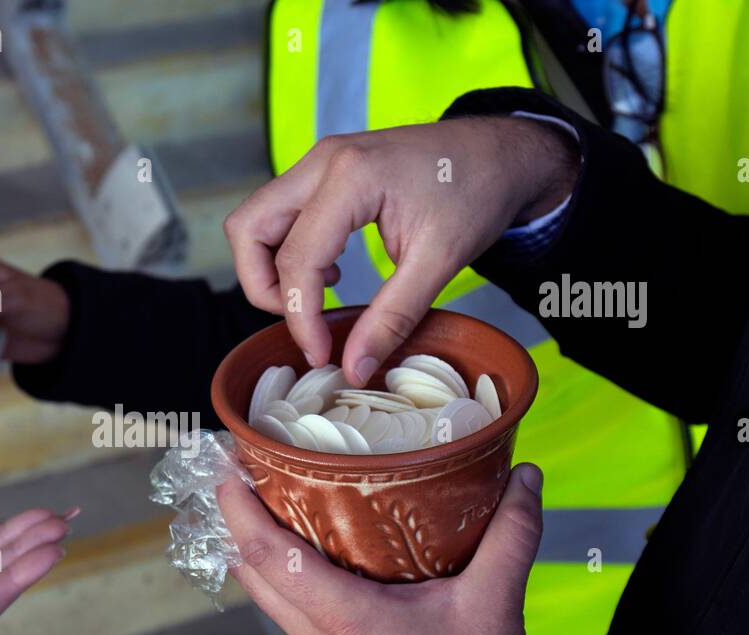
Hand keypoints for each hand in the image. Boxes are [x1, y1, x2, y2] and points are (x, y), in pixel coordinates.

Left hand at [218, 464, 545, 634]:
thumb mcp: (495, 605)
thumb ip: (511, 535)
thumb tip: (526, 478)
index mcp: (342, 619)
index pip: (268, 557)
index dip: (239, 509)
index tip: (225, 470)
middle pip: (254, 577)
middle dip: (239, 525)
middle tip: (241, 477)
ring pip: (274, 604)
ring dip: (265, 560)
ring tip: (278, 512)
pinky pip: (299, 626)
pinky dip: (295, 591)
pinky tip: (325, 572)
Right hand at [223, 116, 578, 383]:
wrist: (501, 152)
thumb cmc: (477, 193)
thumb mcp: (440, 262)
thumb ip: (393, 318)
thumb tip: (354, 368)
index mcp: (351, 177)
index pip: (296, 259)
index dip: (299, 316)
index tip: (321, 354)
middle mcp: (323, 161)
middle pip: (248, 228)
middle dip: (261, 286)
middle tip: (300, 322)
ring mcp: (319, 161)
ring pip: (255, 219)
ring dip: (267, 267)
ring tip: (311, 300)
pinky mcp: (324, 171)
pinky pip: (279, 213)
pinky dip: (286, 251)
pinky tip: (329, 274)